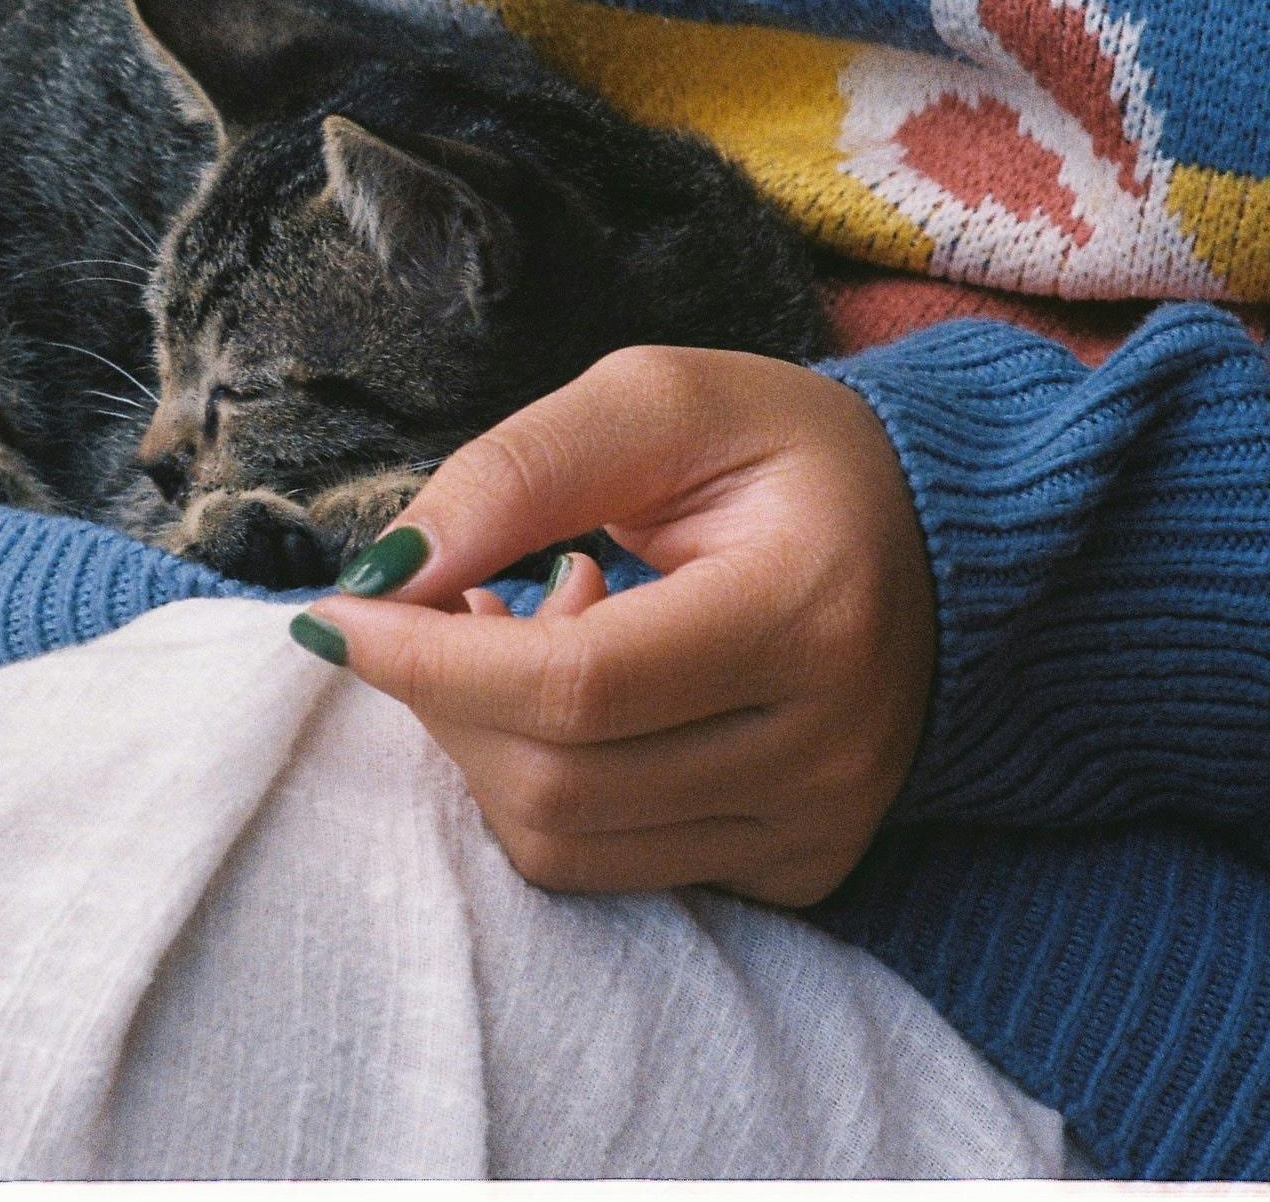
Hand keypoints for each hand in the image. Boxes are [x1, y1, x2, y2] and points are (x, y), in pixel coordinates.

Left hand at [294, 346, 936, 905]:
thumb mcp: (661, 400)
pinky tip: (567, 697)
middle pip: (556, 777)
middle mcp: (831, 746)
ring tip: (510, 631)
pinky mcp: (797, 868)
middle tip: (435, 602)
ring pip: (566, 841)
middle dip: (444, 696)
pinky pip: (607, 867)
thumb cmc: (782, 454)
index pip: (578, 686)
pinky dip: (540, 787)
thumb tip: (388, 570)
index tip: (334, 614)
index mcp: (811, 611)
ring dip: (482, 743)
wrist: (935, 537)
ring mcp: (818, 824)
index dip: (431, 659)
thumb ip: (519, 470)